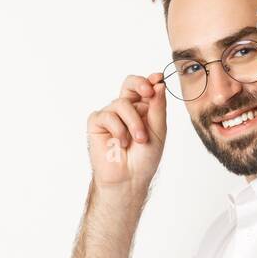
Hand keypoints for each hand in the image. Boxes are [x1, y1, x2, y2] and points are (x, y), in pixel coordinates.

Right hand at [86, 72, 166, 190]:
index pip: (146, 87)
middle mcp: (126, 109)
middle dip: (140, 84)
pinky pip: (108, 116)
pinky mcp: (97, 122)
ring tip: (139, 140)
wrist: (129, 178)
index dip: (151, 80)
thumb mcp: (158, 131)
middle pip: (130, 83)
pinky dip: (118, 130)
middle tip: (148, 91)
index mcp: (143, 109)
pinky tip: (121, 143)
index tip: (158, 79)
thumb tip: (159, 84)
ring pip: (122, 104)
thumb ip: (158, 108)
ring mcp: (111, 114)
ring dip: (133, 123)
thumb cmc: (144, 158)